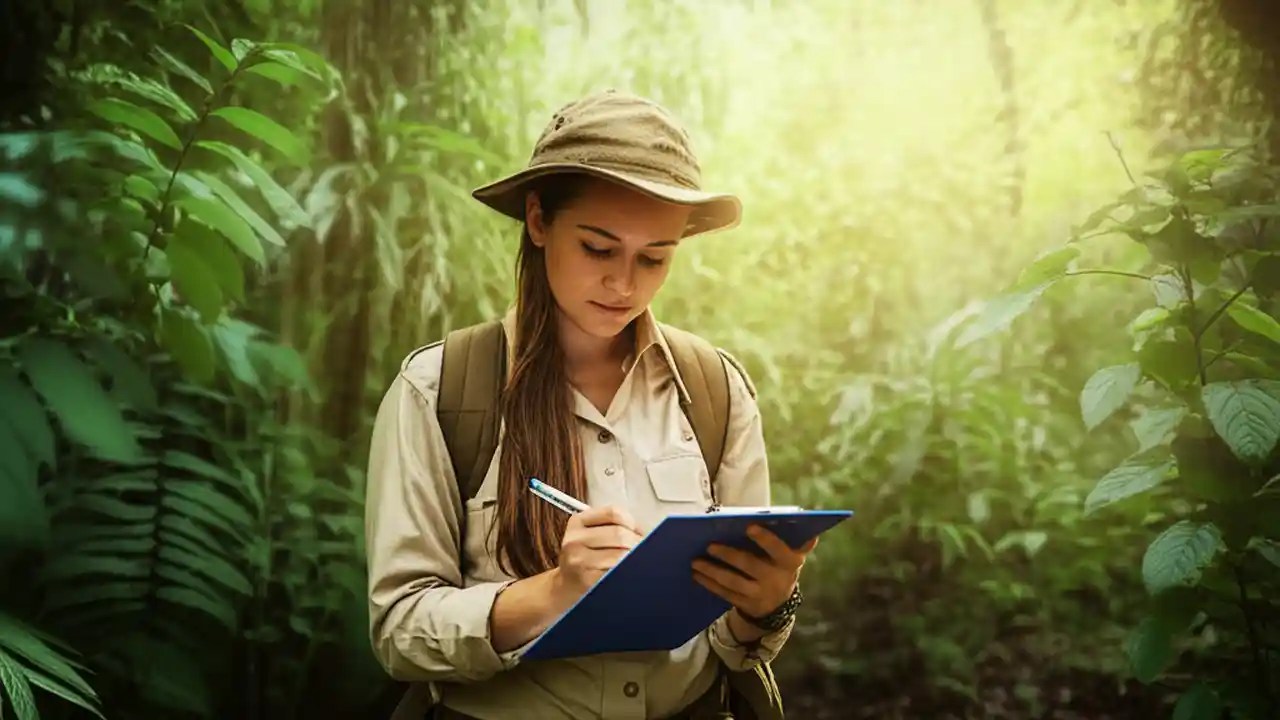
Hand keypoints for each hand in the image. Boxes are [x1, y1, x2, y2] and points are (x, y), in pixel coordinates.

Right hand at [554, 505, 642, 598]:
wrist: (566, 588)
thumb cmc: (585, 560)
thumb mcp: (590, 536)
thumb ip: (615, 527)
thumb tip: (647, 533)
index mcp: (577, 522)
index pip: (614, 513)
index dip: (632, 522)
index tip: (636, 533)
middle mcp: (575, 540)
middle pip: (619, 534)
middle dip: (637, 543)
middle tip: (644, 551)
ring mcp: (579, 561)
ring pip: (620, 555)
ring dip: (635, 559)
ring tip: (636, 563)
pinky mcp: (587, 580)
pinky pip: (617, 573)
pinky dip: (627, 572)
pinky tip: (626, 573)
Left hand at [691, 524, 816, 619]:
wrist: (779, 602)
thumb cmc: (781, 565)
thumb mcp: (794, 554)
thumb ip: (799, 542)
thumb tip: (811, 532)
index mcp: (789, 562)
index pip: (779, 550)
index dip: (766, 539)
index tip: (749, 526)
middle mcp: (775, 580)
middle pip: (750, 565)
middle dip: (729, 555)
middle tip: (710, 545)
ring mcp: (759, 594)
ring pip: (733, 582)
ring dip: (712, 571)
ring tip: (695, 561)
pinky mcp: (745, 604)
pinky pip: (725, 594)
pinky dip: (709, 583)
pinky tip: (697, 574)